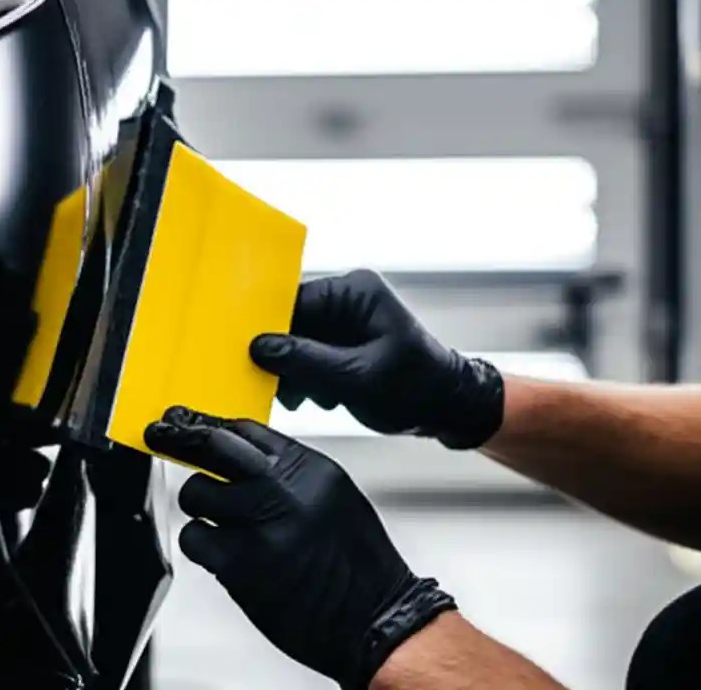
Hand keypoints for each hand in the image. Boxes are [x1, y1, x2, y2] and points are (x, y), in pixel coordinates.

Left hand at [146, 407, 455, 689]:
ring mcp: (260, 525)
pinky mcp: (240, 564)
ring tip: (220, 525)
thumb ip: (289, 475)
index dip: (210, 425)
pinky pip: (195, 538)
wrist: (377, 620)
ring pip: (196, 492)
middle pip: (213, 446)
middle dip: (182, 439)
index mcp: (310, 469)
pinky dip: (202, 546)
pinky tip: (223, 556)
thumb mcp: (332, 499)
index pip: (246, 430)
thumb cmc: (357, 565)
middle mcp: (284, 490)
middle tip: (162, 435)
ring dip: (200, 508)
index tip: (186, 422)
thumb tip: (235, 457)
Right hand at [250, 269, 504, 449]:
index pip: (295, 301)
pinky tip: (318, 396)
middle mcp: (348, 299)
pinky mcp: (343, 342)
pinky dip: (306, 376)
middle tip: (280, 385)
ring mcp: (345, 320)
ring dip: (294, 371)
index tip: (251, 354)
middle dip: (284, 356)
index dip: (270, 329)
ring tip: (309, 396)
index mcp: (356, 292)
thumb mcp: (357, 378)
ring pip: (296, 341)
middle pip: (293, 322)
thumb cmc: (419, 388)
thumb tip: (260, 348)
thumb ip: (306, 361)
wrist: (449, 409)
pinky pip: (308, 353)